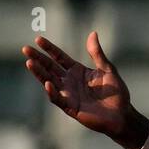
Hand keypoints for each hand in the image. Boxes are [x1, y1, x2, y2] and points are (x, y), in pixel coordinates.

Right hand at [21, 31, 148, 148]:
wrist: (123, 115)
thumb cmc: (117, 93)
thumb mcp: (107, 70)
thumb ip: (97, 54)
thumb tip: (93, 33)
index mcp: (77, 71)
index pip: (59, 57)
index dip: (49, 49)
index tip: (38, 39)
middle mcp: (70, 82)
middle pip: (50, 68)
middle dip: (38, 58)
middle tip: (26, 49)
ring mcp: (69, 95)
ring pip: (49, 82)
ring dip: (39, 73)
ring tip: (29, 62)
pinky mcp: (71, 108)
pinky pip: (58, 100)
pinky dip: (52, 93)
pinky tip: (47, 84)